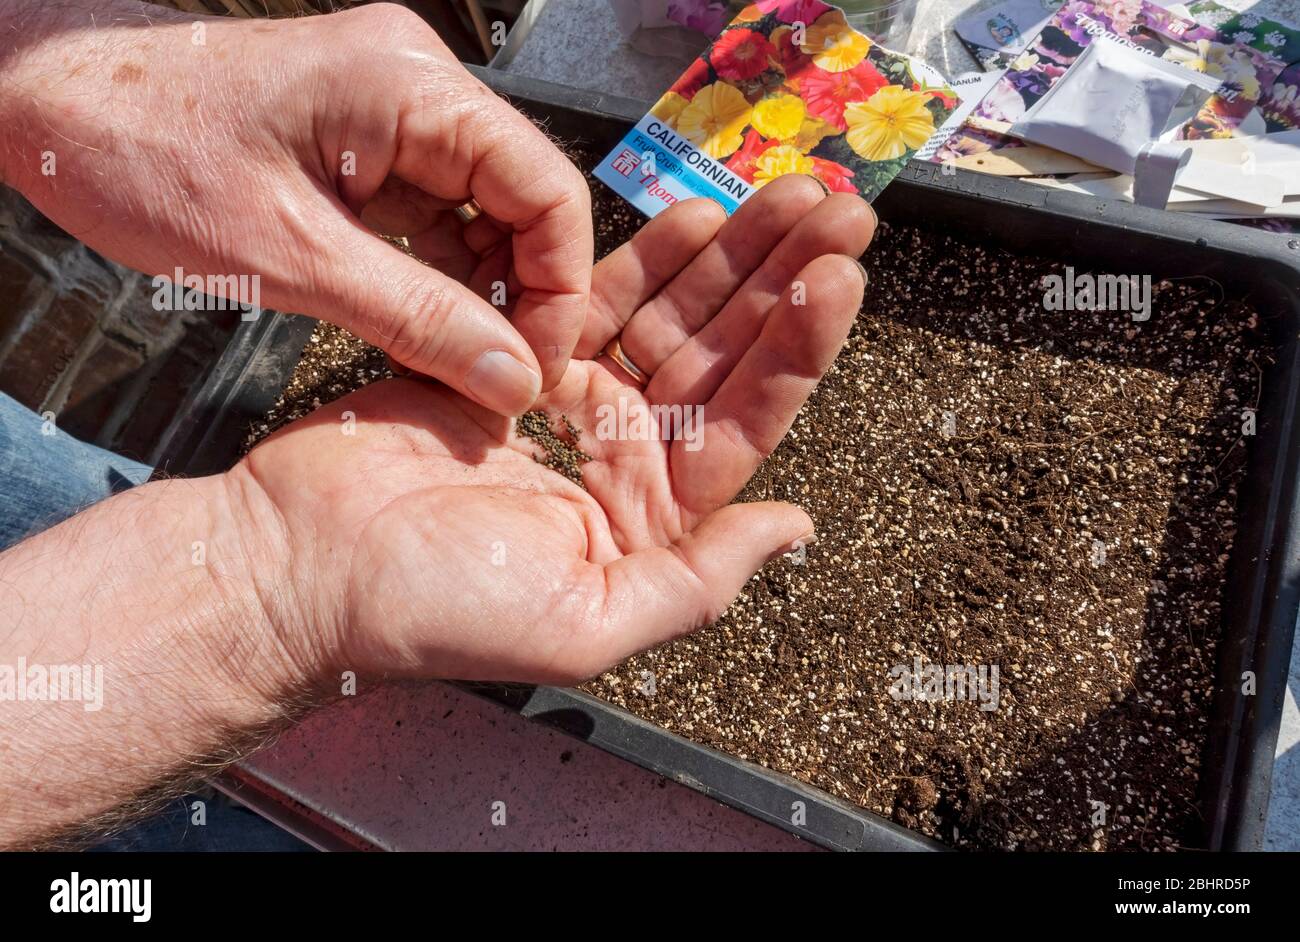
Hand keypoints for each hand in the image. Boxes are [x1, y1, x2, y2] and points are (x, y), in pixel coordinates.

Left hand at [0, 1, 590, 413]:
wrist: (54, 105)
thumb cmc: (145, 155)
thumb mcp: (290, 257)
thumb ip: (416, 319)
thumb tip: (513, 378)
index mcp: (411, 87)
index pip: (546, 187)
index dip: (560, 287)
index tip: (538, 366)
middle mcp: (420, 87)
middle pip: (527, 200)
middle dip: (526, 295)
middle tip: (504, 377)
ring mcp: (397, 114)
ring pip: (488, 214)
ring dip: (486, 292)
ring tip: (467, 363)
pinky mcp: (370, 145)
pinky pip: (438, 216)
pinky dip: (442, 277)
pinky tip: (432, 329)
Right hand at [234, 177, 875, 683]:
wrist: (305, 564)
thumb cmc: (432, 610)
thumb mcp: (587, 622)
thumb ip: (699, 581)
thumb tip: (794, 529)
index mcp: (650, 521)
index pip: (746, 422)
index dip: (797, 350)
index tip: (839, 280)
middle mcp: (622, 459)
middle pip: (722, 355)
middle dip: (780, 282)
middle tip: (837, 212)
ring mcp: (571, 403)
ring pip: (668, 317)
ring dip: (728, 258)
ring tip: (785, 198)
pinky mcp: (514, 357)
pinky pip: (591, 299)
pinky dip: (641, 260)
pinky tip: (692, 217)